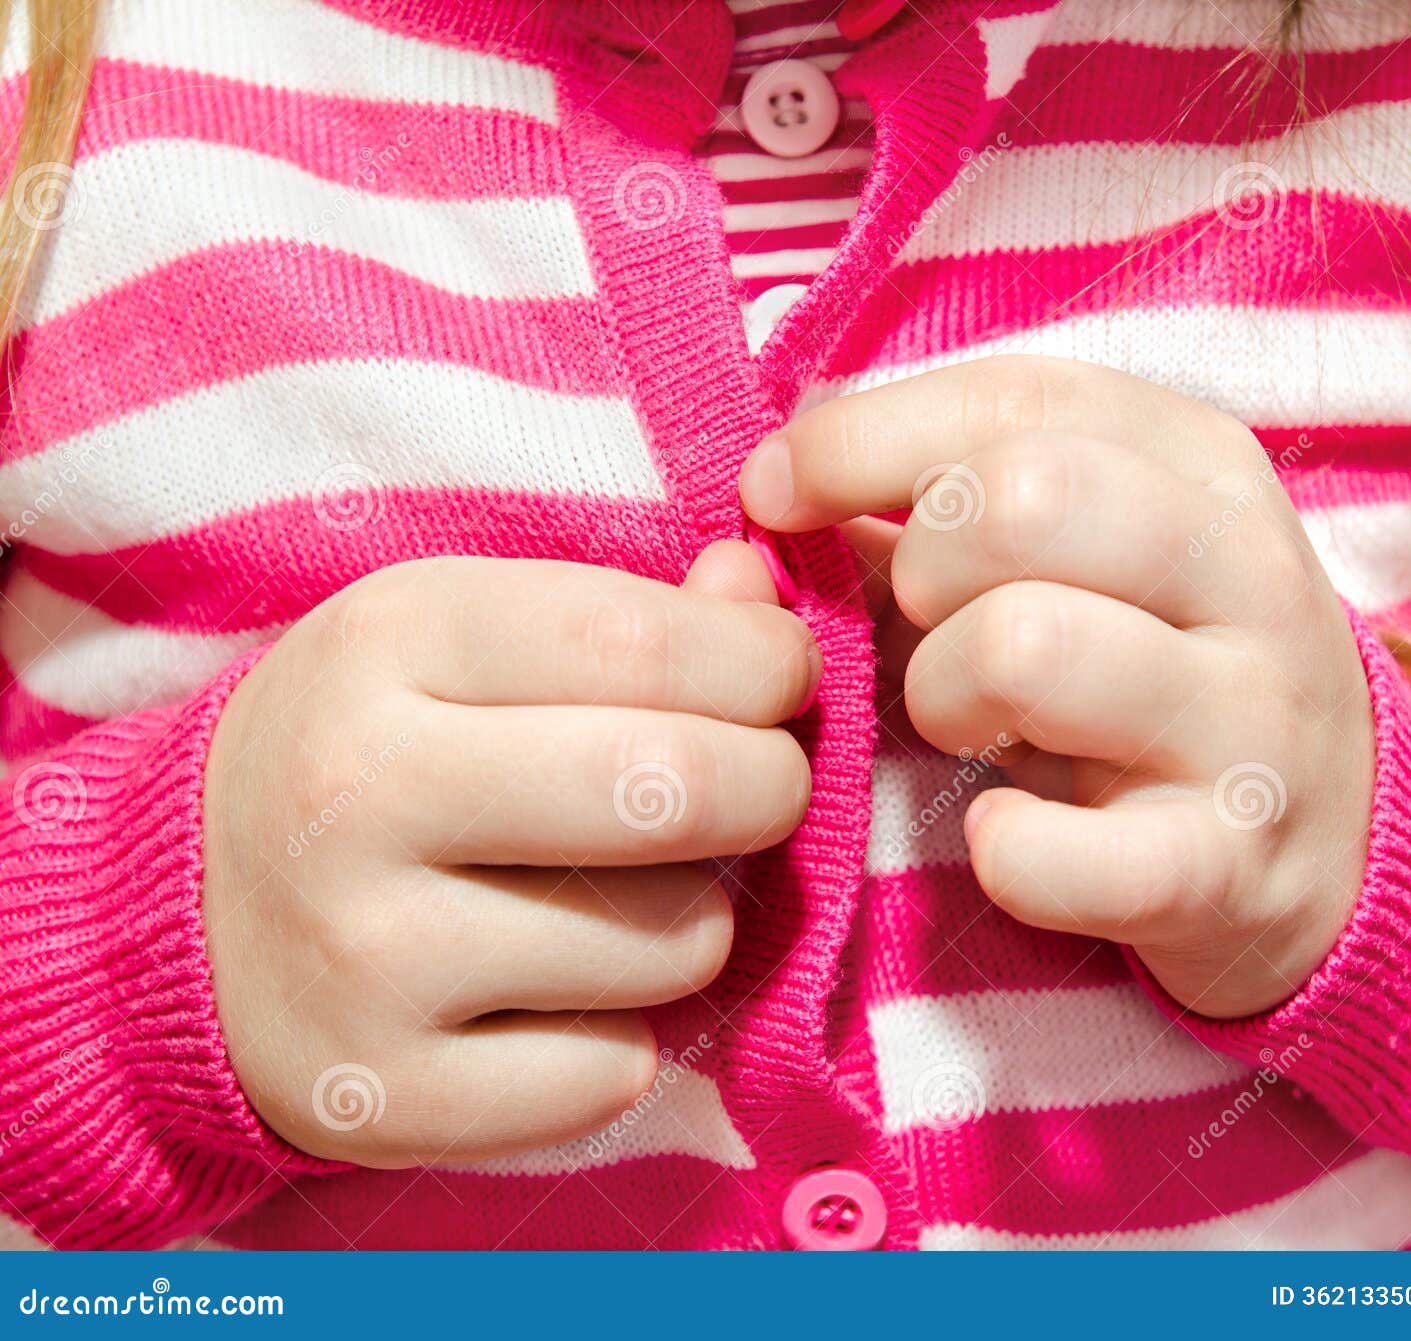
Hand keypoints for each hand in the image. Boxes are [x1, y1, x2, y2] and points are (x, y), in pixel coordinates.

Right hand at [203, 545, 815, 1163]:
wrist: (187, 913)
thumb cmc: (371, 746)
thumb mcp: (462, 637)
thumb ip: (627, 612)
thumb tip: (761, 598)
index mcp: (390, 641)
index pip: (647, 640)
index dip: (763, 662)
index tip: (775, 678)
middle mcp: (360, 794)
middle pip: (678, 789)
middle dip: (770, 784)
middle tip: (755, 784)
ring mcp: (364, 959)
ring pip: (675, 941)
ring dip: (693, 918)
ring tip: (622, 895)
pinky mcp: (382, 1097)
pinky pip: (616, 1073)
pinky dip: (622, 1036)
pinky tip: (556, 996)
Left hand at [741, 357, 1374, 1017]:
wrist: (1335, 847)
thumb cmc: (1158, 669)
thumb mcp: (1086, 558)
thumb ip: (939, 511)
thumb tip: (772, 493)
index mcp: (1201, 466)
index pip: (1013, 400)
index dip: (861, 440)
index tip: (774, 493)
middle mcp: (1245, 572)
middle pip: (1020, 500)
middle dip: (922, 566)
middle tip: (927, 626)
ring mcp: (1250, 722)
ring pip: (1024, 648)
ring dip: (945, 695)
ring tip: (968, 724)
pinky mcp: (1227, 868)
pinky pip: (1054, 852)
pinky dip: (997, 848)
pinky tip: (1006, 831)